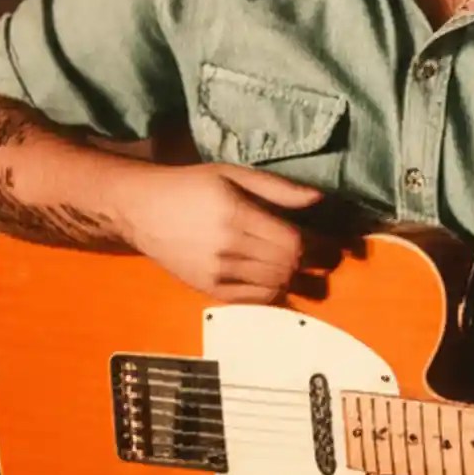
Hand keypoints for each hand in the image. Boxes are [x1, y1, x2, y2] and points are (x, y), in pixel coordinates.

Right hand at [120, 163, 324, 302]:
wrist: (141, 210)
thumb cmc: (190, 186)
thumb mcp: (232, 174)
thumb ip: (277, 188)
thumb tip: (318, 199)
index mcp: (235, 216)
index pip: (292, 241)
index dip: (319, 245)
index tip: (331, 242)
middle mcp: (227, 249)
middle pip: (288, 265)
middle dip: (312, 263)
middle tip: (325, 256)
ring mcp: (217, 274)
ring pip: (275, 285)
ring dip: (296, 278)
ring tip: (303, 267)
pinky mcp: (210, 290)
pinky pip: (255, 300)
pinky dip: (275, 293)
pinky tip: (279, 279)